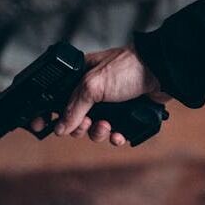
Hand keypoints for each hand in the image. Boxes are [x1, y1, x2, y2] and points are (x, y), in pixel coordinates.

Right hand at [30, 44, 169, 145]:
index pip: (57, 97)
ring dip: (98, 132)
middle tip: (87, 123)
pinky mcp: (127, 113)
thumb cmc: (128, 68)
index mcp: (81, 76)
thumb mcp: (93, 85)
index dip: (48, 113)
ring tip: (106, 127)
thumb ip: (74, 107)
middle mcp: (94, 90)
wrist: (162, 72)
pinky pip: (115, 132)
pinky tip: (118, 134)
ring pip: (95, 128)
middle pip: (75, 118)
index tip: (42, 126)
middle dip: (80, 126)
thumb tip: (60, 128)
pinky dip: (115, 136)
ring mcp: (111, 103)